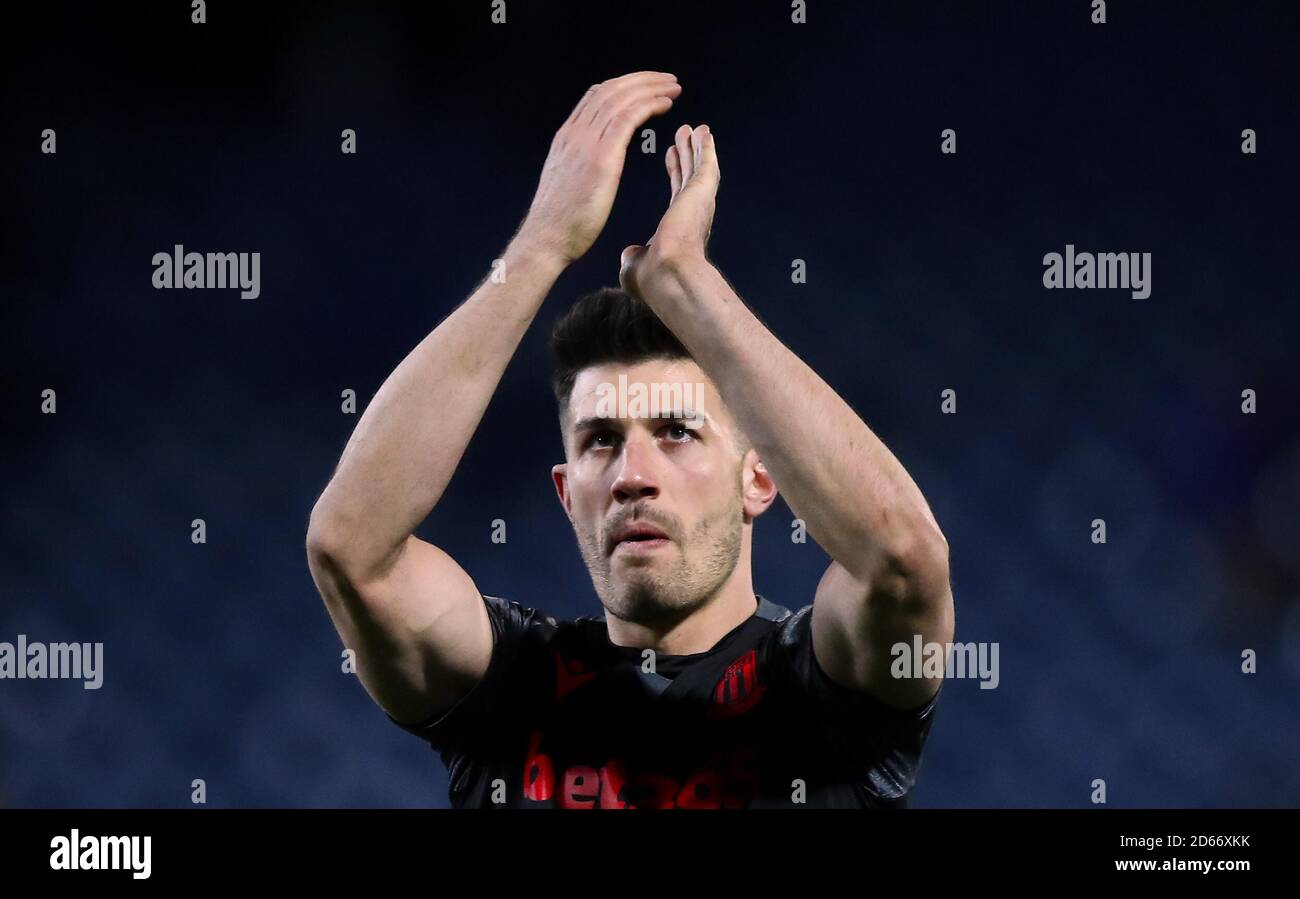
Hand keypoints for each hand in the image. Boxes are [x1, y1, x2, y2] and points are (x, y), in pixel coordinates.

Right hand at [515, 72, 681, 265]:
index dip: (623, 86)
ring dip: (651, 88)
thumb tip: (590, 168)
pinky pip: (629, 117)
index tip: (644, 86)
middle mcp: (575, 133)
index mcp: (566, 138)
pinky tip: (666, 104)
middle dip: (642, 80)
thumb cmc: (560, 223)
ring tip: (673, 87)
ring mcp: (587, 142)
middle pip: (611, 90)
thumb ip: (579, 167)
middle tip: (666, 80)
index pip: (596, 97)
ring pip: (622, 98)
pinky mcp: (602, 156)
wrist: (547, 238)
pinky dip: (649, 104)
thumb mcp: (565, 183)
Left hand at [619, 123, 718, 299]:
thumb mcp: (636, 265)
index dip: (674, 172)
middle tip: (683, 134)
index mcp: (679, 227)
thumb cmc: (655, 279)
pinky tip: (703, 132)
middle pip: (689, 176)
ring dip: (695, 148)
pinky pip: (705, 164)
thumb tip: (630, 255)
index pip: (677, 192)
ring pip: (698, 167)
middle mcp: (693, 213)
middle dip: (686, 155)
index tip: (668, 155)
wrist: (668, 277)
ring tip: (693, 129)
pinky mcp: (702, 192)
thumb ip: (634, 255)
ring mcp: (699, 202)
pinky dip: (705, 148)